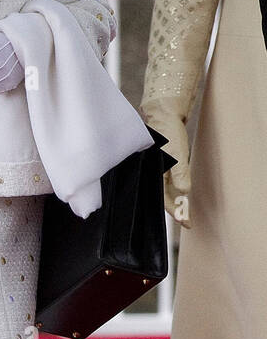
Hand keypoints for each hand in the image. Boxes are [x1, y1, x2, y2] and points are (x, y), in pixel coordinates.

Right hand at [142, 105, 190, 226]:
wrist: (163, 115)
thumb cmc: (169, 133)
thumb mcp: (178, 152)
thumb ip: (180, 173)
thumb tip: (184, 192)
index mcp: (153, 173)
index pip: (163, 200)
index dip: (176, 212)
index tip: (186, 222)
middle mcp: (151, 174)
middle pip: (161, 199)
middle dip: (174, 211)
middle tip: (187, 221)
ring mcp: (154, 171)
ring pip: (163, 192)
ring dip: (173, 202)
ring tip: (184, 212)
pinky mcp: (158, 166)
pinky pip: (164, 183)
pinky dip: (171, 191)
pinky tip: (178, 195)